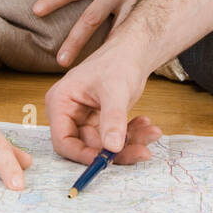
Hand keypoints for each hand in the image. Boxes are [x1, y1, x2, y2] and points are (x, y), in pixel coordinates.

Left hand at [32, 0, 170, 66]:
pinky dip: (129, 50)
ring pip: (115, 31)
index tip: (35, 11)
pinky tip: (121, 67)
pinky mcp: (149, 13)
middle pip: (91, 18)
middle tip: (60, 61)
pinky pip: (136, 35)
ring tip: (91, 73)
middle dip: (75, 40)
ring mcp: (133, 3)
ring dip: (104, 52)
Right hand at [45, 43, 158, 163]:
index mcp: (60, 102)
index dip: (82, 155)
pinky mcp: (100, 120)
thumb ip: (112, 119)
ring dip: (130, 143)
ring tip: (152, 133)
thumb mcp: (115, 90)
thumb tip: (111, 148)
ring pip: (104, 145)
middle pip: (87, 146)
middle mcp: (69, 113)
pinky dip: (132, 135)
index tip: (106, 161)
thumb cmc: (118, 61)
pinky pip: (115, 137)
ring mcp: (85, 117)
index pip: (63, 140)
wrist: (133, 50)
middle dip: (116, 150)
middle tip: (143, 151)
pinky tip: (146, 125)